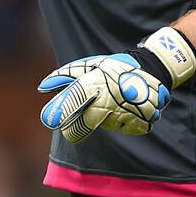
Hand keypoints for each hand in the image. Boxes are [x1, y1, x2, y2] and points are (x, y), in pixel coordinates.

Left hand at [37, 27, 195, 143]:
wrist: (153, 68)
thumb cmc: (114, 68)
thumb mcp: (90, 66)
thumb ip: (65, 77)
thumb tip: (42, 87)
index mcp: (97, 82)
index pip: (75, 99)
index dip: (62, 111)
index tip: (50, 120)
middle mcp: (112, 97)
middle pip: (87, 122)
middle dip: (76, 128)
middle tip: (70, 130)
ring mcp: (127, 110)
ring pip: (107, 125)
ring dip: (105, 120)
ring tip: (114, 103)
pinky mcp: (141, 121)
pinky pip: (125, 128)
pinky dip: (123, 122)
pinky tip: (126, 109)